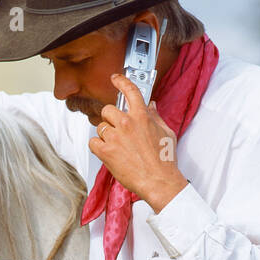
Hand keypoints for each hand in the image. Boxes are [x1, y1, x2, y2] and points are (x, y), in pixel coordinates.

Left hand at [88, 73, 188, 212]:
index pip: (129, 91)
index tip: (115, 78)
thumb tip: (151, 106)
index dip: (121, 81)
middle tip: (118, 129)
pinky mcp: (106, 152)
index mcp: (142, 116)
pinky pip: (93, 142)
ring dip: (106, 134)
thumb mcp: (166, 133)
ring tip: (118, 146)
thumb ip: (156, 117)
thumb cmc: (164, 160)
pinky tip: (108, 152)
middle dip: (111, 118)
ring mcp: (115, 137)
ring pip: (100, 127)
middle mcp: (127, 123)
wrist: (159, 181)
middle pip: (108, 110)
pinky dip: (98, 146)